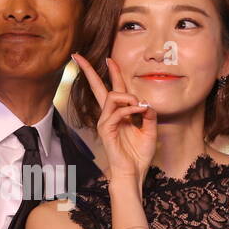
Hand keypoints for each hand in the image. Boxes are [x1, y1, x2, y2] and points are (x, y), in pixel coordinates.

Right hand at [72, 52, 156, 184]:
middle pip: (97, 87)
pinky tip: (139, 112)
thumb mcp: (150, 130)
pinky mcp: (105, 130)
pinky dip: (130, 109)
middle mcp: (109, 115)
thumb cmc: (139, 154)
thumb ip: (148, 115)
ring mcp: (105, 122)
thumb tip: (146, 102)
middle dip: (88, 70)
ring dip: (128, 96)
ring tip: (140, 105)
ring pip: (111, 96)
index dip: (111, 72)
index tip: (109, 58)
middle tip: (78, 55)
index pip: (112, 88)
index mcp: (119, 113)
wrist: (133, 173)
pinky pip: (116, 112)